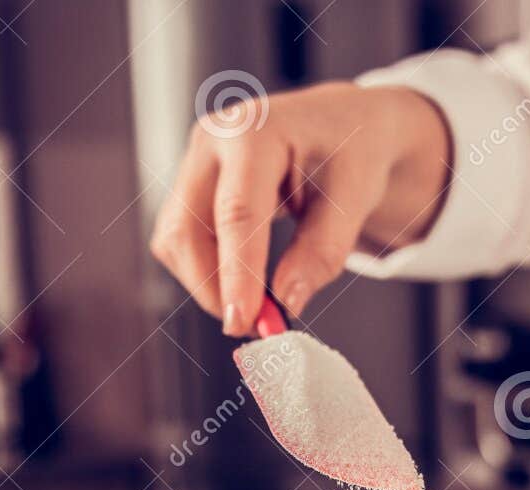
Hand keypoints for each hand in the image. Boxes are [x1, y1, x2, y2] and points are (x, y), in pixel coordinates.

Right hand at [149, 81, 451, 335]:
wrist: (343, 125)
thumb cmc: (352, 153)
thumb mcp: (354, 199)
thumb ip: (321, 252)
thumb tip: (286, 302)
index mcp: (256, 131)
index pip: (237, 212)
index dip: (237, 273)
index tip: (244, 321)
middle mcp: (213, 140)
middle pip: (187, 229)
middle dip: (215, 287)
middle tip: (257, 325)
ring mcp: (195, 161)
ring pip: (175, 240)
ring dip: (208, 282)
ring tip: (258, 300)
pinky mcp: (189, 184)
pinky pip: (179, 240)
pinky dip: (207, 270)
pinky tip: (242, 276)